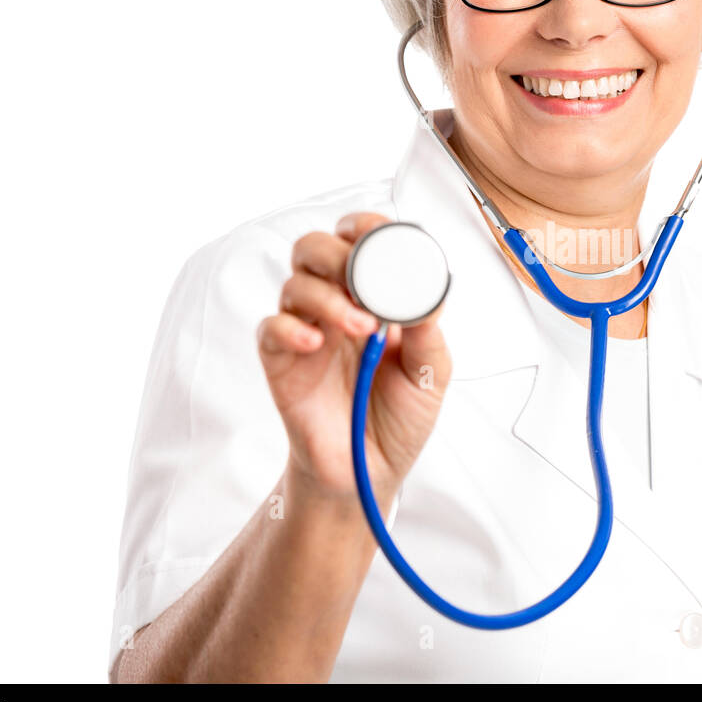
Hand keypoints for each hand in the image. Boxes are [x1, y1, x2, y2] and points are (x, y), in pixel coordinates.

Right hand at [257, 213, 452, 501]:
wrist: (371, 472)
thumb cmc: (399, 418)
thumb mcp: (430, 374)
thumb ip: (427, 331)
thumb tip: (429, 291)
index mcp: (374, 300)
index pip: (359, 244)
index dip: (365, 228)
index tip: (380, 234)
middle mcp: (336, 307)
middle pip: (316, 250)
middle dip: (337, 252)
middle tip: (361, 278)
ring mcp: (307, 332)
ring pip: (295, 284)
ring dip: (327, 296)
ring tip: (362, 327)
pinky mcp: (281, 362)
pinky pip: (271, 328)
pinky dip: (290, 327)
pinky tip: (316, 343)